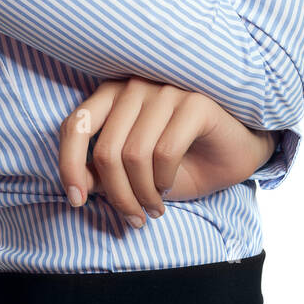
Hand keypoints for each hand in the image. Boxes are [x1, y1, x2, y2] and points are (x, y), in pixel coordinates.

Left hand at [58, 76, 276, 227]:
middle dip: (116, 195)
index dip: (68, 165)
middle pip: (105, 150)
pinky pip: (164, 152)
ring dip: (142, 194)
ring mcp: (166, 90)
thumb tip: (79, 186)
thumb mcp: (133, 173)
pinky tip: (169, 188)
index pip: (75, 125)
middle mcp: (136, 85)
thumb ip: (102, 173)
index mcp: (113, 96)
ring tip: (153, 208)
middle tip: (133, 218)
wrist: (234, 155)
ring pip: (133, 155)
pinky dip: (163, 181)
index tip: (76, 201)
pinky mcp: (195, 102)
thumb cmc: (181, 161)